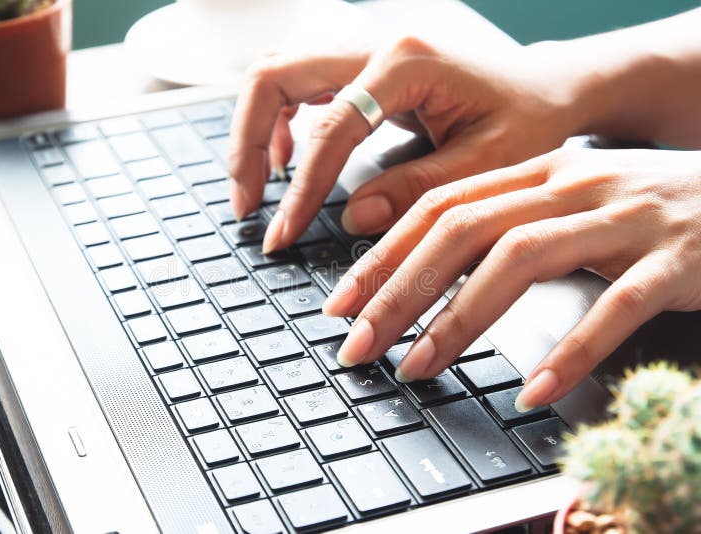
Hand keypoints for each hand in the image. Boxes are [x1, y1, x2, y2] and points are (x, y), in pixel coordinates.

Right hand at [228, 36, 585, 252]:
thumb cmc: (531, 118)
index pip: (329, 126)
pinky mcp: (362, 62)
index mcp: (408, 60)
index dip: (302, 187)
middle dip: (247, 144)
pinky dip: (280, 120)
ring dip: (255, 129)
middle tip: (246, 205)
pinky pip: (299, 80)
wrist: (548, 86)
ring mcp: (365, 44)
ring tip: (257, 187)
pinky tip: (288, 159)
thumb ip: (417, 189)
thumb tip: (353, 218)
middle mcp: (376, 40)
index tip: (285, 233)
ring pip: (277, 71)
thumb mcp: (487, 163)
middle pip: (275, 76)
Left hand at [323, 147, 700, 409]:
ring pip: (521, 260)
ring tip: (418, 368)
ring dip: (459, 320)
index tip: (342, 302)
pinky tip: (535, 389)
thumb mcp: (565, 203)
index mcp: (536, 171)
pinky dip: (570, 350)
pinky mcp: (675, 259)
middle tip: (358, 343)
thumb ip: (501, 222)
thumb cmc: (643, 208)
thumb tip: (423, 262)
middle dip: (400, 290)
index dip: (383, 255)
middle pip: (463, 231)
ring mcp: (623, 218)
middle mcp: (571, 185)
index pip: (440, 207)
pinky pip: (614, 306)